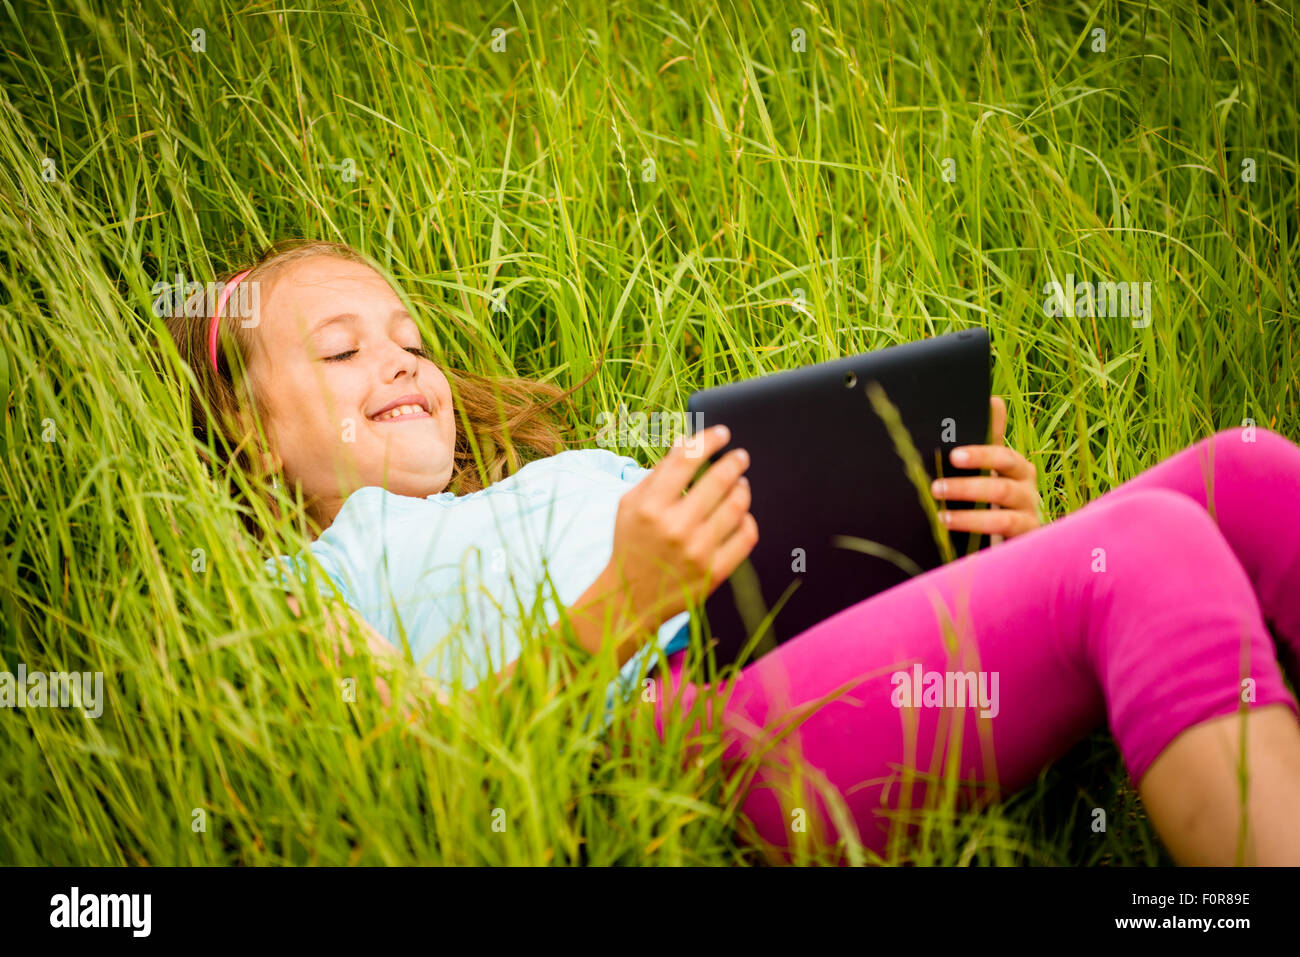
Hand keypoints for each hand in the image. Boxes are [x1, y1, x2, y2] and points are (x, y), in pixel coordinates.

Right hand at [601, 424, 758, 628]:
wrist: (630, 598)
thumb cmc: (631, 544)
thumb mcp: (631, 505)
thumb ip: (658, 473)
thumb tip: (685, 441)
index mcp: (650, 507)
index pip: (686, 459)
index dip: (708, 440)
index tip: (722, 432)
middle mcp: (675, 527)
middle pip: (718, 480)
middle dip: (734, 461)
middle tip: (741, 456)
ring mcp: (697, 551)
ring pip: (736, 506)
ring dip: (743, 488)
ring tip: (741, 483)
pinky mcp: (714, 572)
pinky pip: (745, 536)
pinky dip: (747, 520)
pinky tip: (742, 514)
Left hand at [930, 395, 1040, 542]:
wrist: (1016, 536)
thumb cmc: (995, 496)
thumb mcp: (990, 468)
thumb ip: (990, 439)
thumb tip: (993, 399)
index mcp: (1017, 468)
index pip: (1002, 456)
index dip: (981, 455)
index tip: (953, 455)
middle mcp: (1027, 490)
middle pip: (1002, 487)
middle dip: (968, 487)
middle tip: (937, 487)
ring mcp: (1029, 516)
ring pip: (1003, 515)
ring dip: (969, 516)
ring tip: (941, 515)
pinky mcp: (1026, 539)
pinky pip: (1004, 536)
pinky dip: (978, 533)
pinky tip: (955, 534)